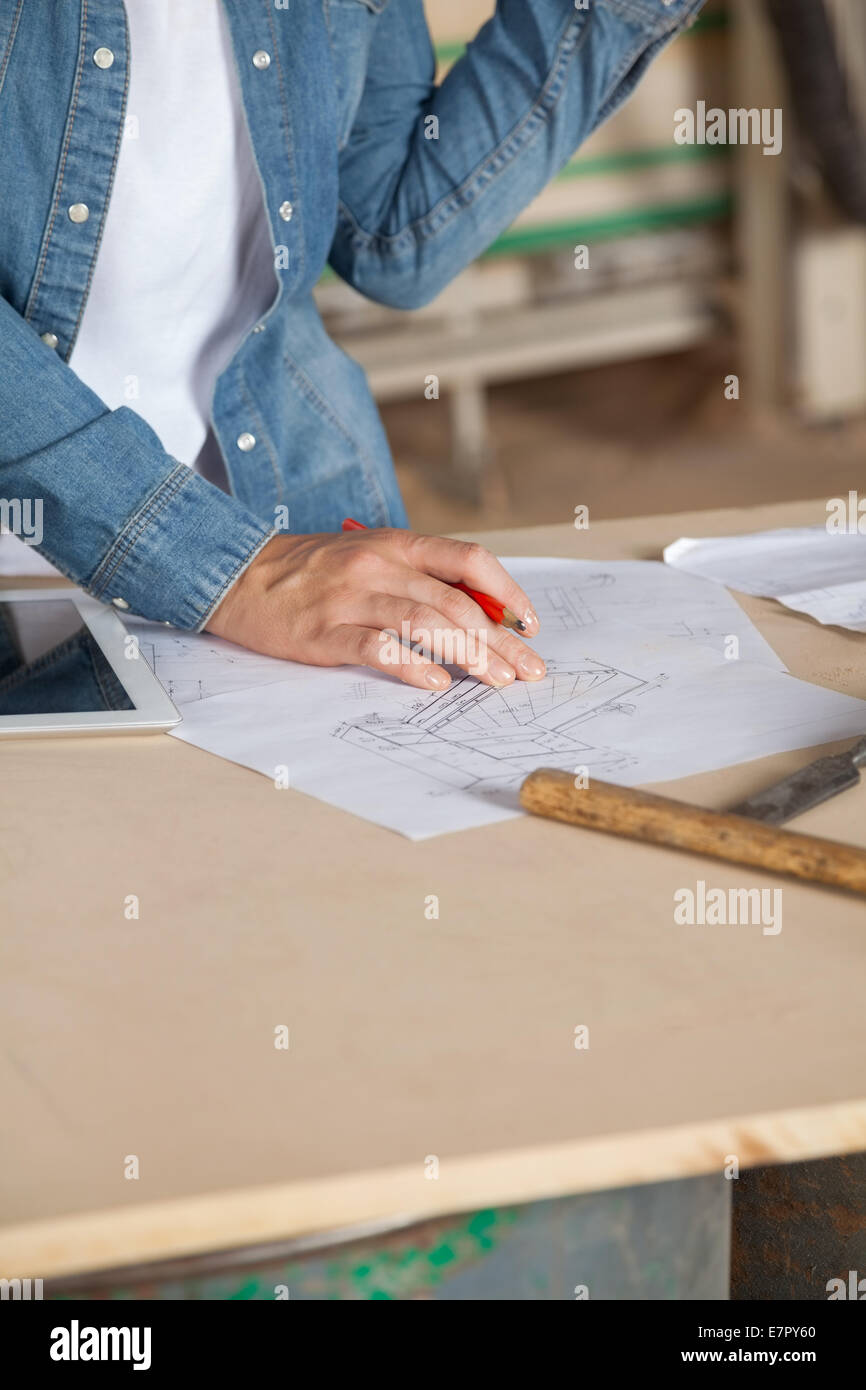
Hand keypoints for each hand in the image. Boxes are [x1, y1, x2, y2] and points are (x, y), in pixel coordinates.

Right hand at [206, 529, 544, 690]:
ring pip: (426, 623)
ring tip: (494, 680)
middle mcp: (380, 566)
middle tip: (526, 670)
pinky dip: (411, 668)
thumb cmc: (314, 569)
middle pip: (457, 602)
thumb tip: (479, 612)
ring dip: (469, 655)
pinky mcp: (326, 632)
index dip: (508, 593)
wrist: (241, 575)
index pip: (469, 560)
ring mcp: (352, 598)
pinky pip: (377, 649)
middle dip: (500, 640)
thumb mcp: (371, 554)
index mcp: (397, 544)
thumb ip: (420, 576)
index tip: (529, 624)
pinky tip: (435, 684)